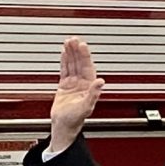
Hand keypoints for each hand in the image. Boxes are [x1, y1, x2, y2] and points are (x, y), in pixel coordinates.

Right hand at [46, 36, 103, 155]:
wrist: (63, 126)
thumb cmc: (75, 120)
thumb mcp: (85, 107)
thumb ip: (93, 94)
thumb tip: (101, 82)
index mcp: (89, 86)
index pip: (87, 67)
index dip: (85, 55)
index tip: (82, 45)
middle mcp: (82, 83)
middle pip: (80, 62)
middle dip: (76, 51)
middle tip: (73, 39)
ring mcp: (73, 83)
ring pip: (72, 64)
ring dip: (70, 53)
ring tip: (68, 42)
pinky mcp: (64, 86)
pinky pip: (65, 70)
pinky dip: (64, 61)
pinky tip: (64, 53)